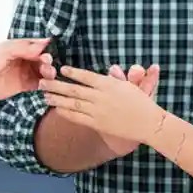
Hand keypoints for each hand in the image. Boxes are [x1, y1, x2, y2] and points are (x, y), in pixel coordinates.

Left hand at [0, 38, 52, 101]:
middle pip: (41, 59)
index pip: (37, 46)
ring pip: (41, 72)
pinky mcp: (21, 86)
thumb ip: (25, 47)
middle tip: (47, 65)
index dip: (45, 49)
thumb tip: (46, 42)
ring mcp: (22, 73)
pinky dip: (44, 84)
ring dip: (48, 73)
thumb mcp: (5, 50)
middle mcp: (22, 59)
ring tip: (48, 75)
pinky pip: (37, 85)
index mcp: (18, 47)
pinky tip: (46, 84)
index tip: (50, 53)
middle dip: (47, 62)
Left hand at [40, 65, 164, 144]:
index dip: (73, 73)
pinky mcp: (98, 124)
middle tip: (43, 82)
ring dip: (57, 99)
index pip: (87, 76)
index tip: (62, 69)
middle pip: (74, 90)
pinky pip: (78, 117)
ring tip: (45, 95)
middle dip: (56, 85)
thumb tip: (111, 68)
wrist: (148, 124)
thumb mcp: (130, 86)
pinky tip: (56, 109)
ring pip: (73, 103)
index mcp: (110, 85)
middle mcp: (101, 97)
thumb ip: (118, 78)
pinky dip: (66, 112)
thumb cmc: (142, 103)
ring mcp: (98, 111)